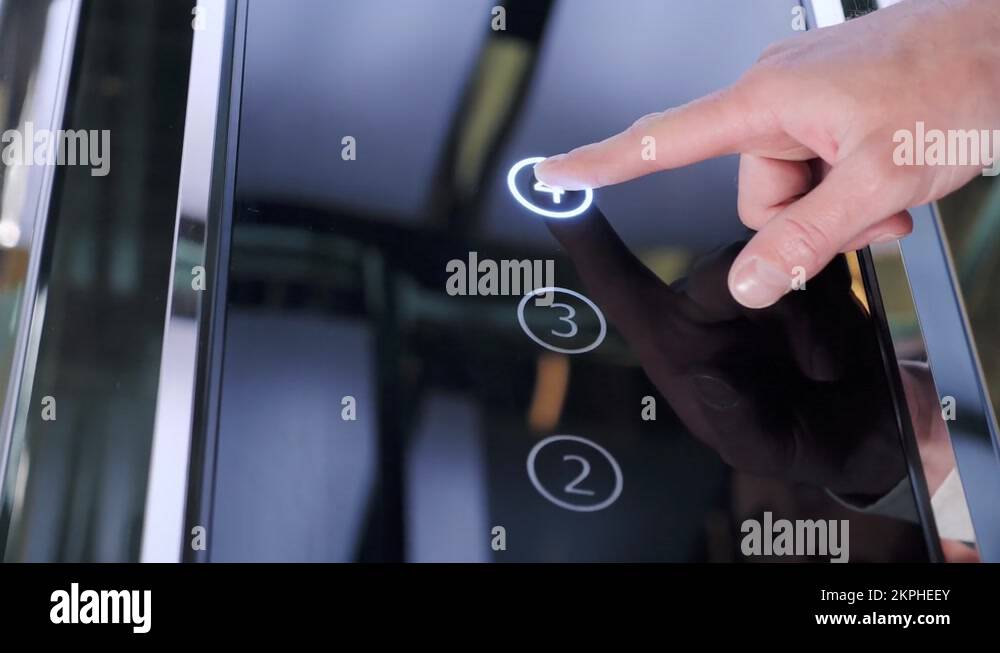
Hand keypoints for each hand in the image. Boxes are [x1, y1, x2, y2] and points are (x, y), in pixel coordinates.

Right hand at [535, 0, 999, 307]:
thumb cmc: (960, 82)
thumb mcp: (880, 178)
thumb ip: (807, 238)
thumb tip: (748, 284)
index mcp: (768, 101)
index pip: (663, 139)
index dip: (602, 161)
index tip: (552, 172)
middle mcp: (776, 96)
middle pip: (753, 194)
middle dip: (807, 220)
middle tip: (870, 210)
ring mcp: (806, 98)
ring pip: (791, 189)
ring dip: (838, 207)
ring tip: (893, 192)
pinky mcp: (833, 104)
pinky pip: (817, 166)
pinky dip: (849, 187)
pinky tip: (892, 180)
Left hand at [543, 206, 912, 496]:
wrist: (873, 427)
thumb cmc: (800, 441)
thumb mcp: (762, 446)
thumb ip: (731, 418)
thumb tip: (707, 377)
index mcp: (676, 342)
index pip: (622, 289)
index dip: (589, 245)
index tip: (557, 199)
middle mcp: (709, 304)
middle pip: (718, 264)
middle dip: (761, 296)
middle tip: (813, 366)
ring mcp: (760, 281)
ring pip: (778, 259)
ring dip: (814, 319)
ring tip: (827, 374)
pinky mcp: (809, 269)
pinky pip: (823, 261)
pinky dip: (837, 308)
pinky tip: (843, 354)